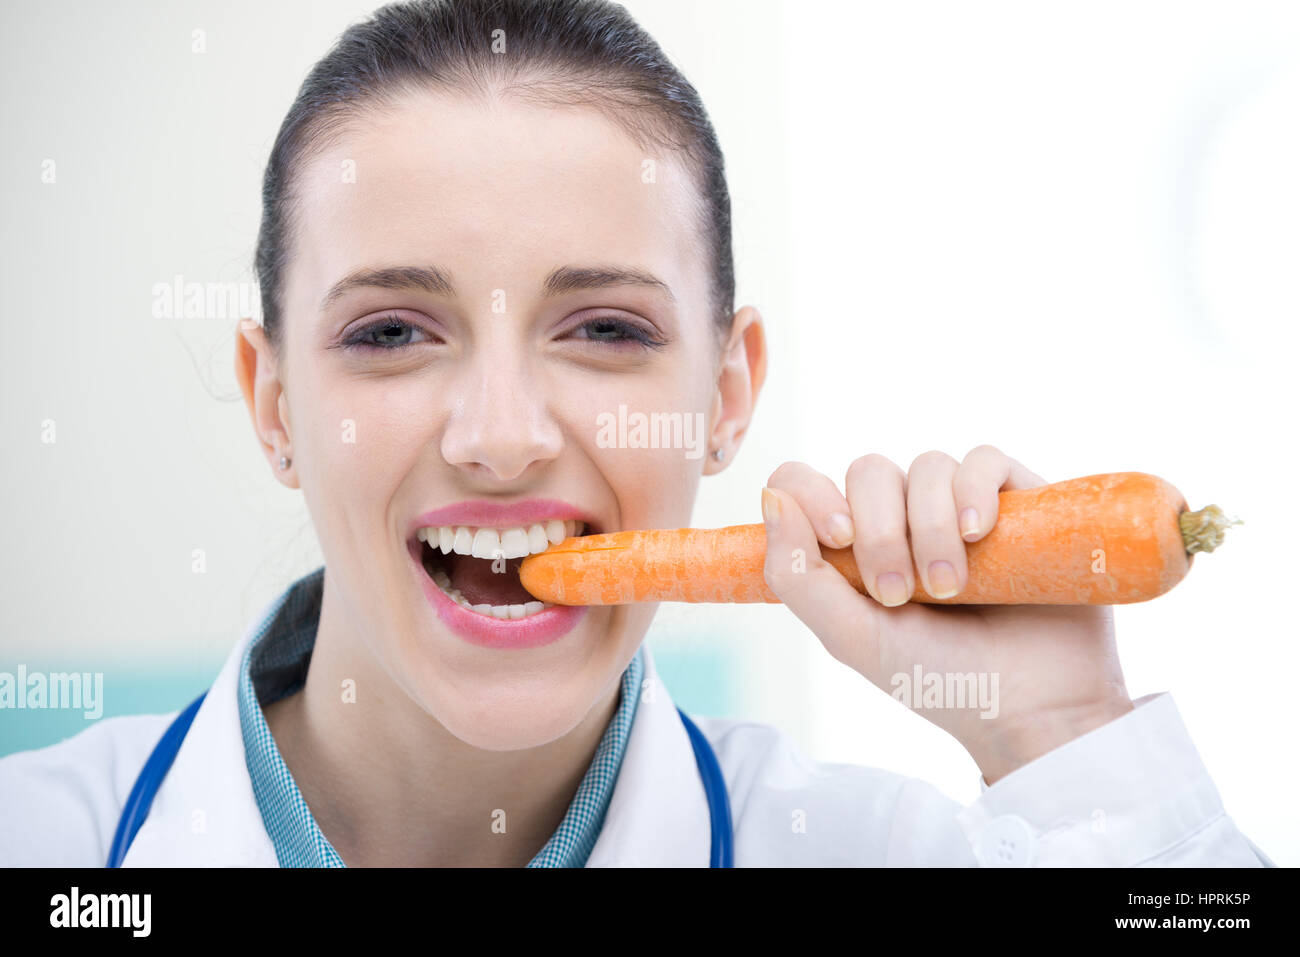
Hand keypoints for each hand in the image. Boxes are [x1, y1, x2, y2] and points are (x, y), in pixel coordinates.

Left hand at [760, 445, 1134, 783]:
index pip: (807, 483)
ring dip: (931, 525)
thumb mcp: (851, 637)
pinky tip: (978, 533)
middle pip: (869, 471)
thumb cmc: (938, 679)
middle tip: (900, 593)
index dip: (812, 495)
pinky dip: (973, 489)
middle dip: (880, 531)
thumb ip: (797, 574)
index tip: (839, 540)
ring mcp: (958, 507)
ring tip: (951, 587)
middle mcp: (901, 519)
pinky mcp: (1017, 502)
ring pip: (927, 466)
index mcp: (850, 547)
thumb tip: (771, 495)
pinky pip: (984, 460)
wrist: (1031, 710)